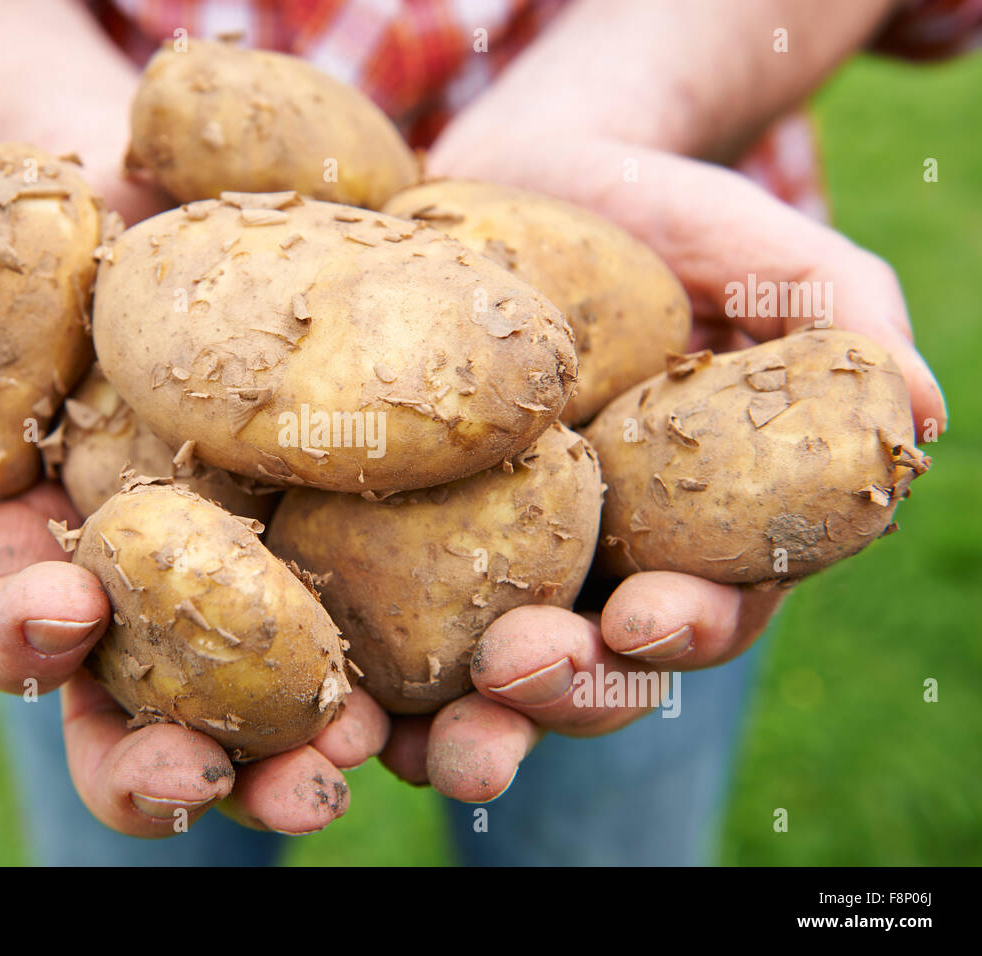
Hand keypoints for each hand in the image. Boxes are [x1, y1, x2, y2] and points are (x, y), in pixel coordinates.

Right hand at [0, 187, 390, 840]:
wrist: (204, 206)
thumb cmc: (67, 233)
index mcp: (50, 547)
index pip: (16, 623)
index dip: (22, 634)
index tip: (60, 612)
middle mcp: (157, 599)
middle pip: (144, 715)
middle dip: (160, 761)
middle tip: (196, 776)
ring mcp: (266, 596)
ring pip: (272, 720)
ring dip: (292, 767)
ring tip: (330, 780)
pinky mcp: (372, 567)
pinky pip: (400, 651)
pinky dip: (422, 694)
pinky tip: (460, 703)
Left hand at [376, 130, 946, 800]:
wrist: (520, 175)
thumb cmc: (655, 213)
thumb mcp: (756, 247)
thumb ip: (842, 317)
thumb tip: (917, 411)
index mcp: (692, 528)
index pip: (708, 605)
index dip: (687, 627)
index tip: (648, 615)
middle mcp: (596, 566)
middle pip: (592, 667)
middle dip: (562, 690)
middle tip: (517, 677)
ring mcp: (496, 561)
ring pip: (486, 678)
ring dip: (461, 726)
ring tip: (421, 744)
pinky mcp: (402, 540)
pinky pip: (381, 625)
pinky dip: (363, 678)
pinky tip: (335, 700)